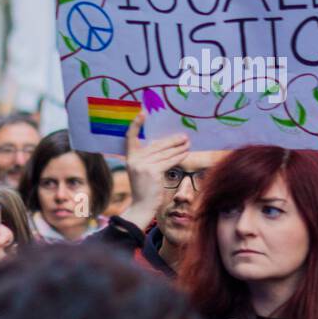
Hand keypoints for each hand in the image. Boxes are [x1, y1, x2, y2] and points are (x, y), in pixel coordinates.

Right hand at [118, 112, 189, 229]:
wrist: (142, 206)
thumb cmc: (145, 188)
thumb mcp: (142, 170)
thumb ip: (149, 158)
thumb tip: (166, 144)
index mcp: (130, 157)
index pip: (130, 137)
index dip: (136, 124)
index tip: (143, 112)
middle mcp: (135, 159)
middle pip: (156, 144)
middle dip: (171, 140)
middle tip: (183, 135)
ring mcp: (143, 165)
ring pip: (164, 153)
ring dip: (178, 147)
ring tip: (188, 143)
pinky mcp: (152, 171)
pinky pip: (168, 161)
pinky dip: (178, 156)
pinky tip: (186, 153)